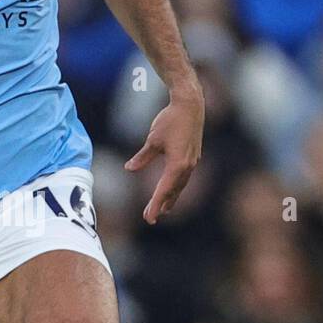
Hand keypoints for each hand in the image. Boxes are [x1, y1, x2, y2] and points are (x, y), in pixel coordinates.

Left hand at [125, 85, 204, 223]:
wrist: (190, 105)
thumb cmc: (170, 120)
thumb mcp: (153, 140)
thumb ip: (142, 157)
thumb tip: (129, 169)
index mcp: (177, 165)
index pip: (163, 190)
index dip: (155, 205)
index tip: (148, 217)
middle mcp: (187, 166)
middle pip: (173, 191)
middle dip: (161, 205)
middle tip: (150, 217)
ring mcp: (192, 161)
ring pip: (180, 185)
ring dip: (171, 197)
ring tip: (163, 209)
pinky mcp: (193, 155)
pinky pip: (183, 176)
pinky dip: (177, 185)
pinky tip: (172, 188)